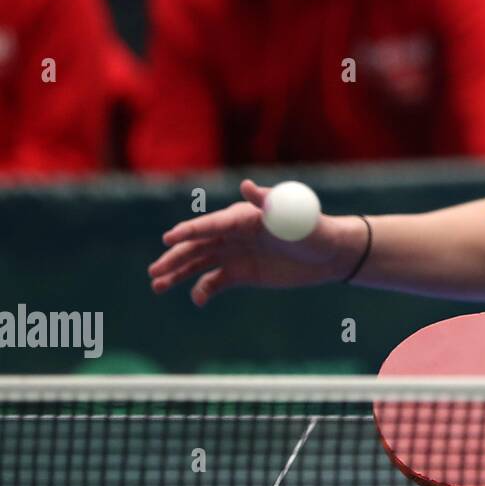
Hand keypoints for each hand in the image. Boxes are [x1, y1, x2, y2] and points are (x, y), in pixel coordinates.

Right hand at [147, 178, 361, 306]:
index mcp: (243, 217)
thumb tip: (246, 186)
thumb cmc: (313, 227)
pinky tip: (199, 300)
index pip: (211, 224)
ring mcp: (235, 253)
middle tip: (154, 271)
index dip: (190, 231)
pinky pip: (215, 282)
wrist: (330, 253)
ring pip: (199, 263)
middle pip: (198, 245)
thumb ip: (268, 203)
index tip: (168, 238)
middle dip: (175, 258)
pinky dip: (203, 290)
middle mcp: (233, 233)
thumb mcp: (293, 215)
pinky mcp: (241, 272)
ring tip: (158, 286)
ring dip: (178, 273)